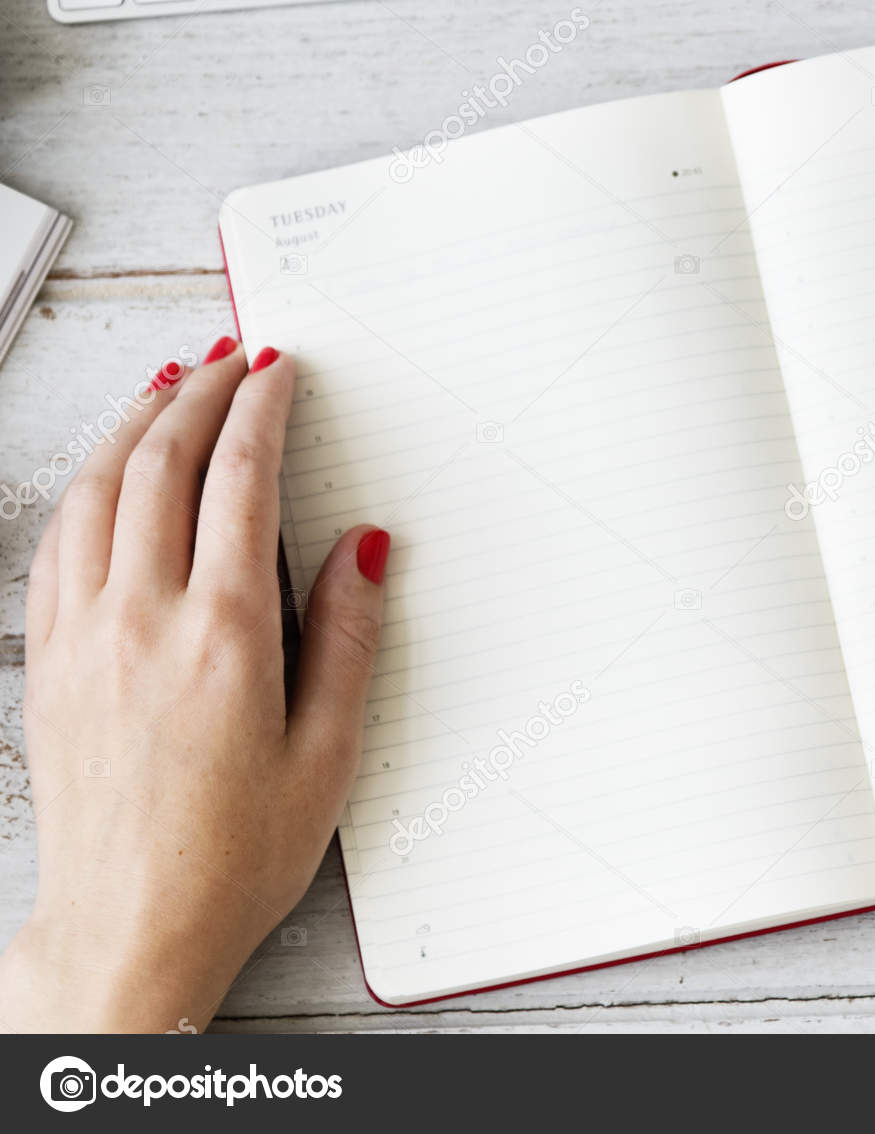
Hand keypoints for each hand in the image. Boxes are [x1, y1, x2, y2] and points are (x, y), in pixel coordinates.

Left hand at [0, 340, 388, 1032]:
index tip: (278, 370)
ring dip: (135, 424)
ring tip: (167, 386)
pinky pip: (56, 542)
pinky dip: (85, 485)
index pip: (240, 480)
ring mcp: (83, 637)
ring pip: (97, 490)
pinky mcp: (49, 663)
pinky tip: (103, 475)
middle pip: (161, 464)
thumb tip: (361, 547)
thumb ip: (347, 637)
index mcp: (224, 636)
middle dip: (200, 393)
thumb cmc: (232, 856)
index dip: (261, 409)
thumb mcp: (328, 753)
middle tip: (230, 355)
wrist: (129, 926)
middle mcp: (142, 620)